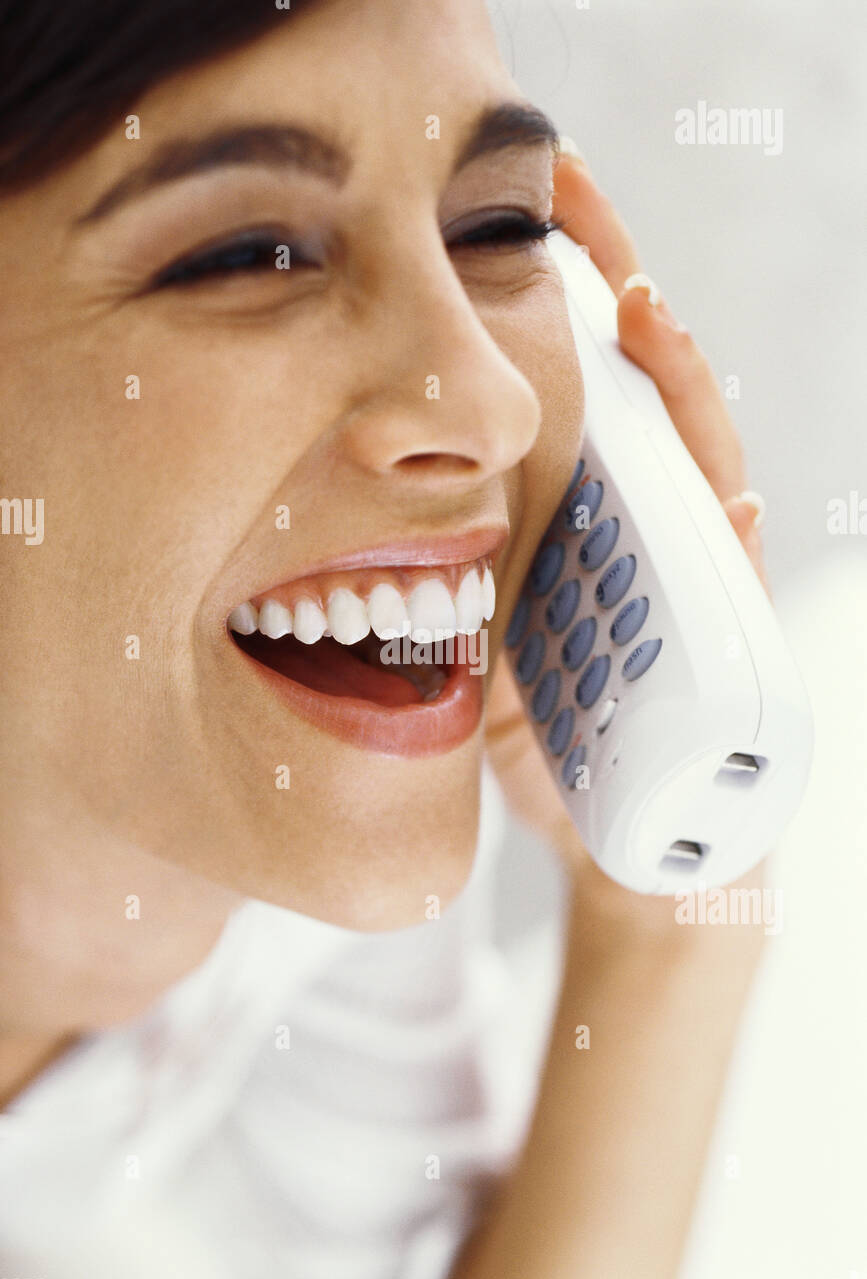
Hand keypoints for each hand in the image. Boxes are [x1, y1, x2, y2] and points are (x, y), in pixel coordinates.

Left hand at [486, 146, 769, 878]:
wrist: (618, 846)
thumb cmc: (553, 740)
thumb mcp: (489, 643)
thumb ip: (462, 579)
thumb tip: (378, 522)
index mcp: (591, 521)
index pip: (588, 396)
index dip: (566, 308)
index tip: (527, 216)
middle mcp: (651, 534)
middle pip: (650, 405)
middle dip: (626, 314)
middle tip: (590, 229)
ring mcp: (696, 583)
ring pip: (698, 471)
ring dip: (682, 395)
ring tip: (652, 319)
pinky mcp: (726, 651)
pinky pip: (736, 587)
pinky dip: (732, 540)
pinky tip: (729, 496)